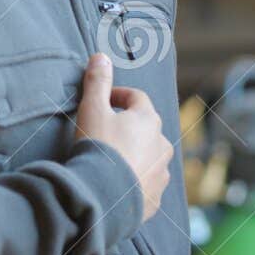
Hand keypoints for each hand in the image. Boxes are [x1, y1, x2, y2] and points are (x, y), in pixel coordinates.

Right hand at [74, 53, 173, 221]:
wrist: (101, 198)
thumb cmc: (97, 148)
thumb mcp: (92, 109)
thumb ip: (97, 82)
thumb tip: (101, 57)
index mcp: (149, 120)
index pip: (137, 98)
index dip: (118, 96)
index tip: (103, 101)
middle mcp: (162, 145)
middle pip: (146, 128)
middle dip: (128, 127)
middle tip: (105, 133)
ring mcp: (161, 173)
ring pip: (150, 157)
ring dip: (135, 156)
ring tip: (112, 162)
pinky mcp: (155, 198)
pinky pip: (147, 184)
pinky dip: (135, 181)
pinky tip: (118, 186)